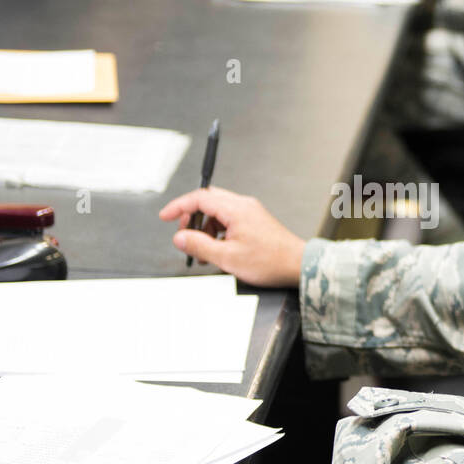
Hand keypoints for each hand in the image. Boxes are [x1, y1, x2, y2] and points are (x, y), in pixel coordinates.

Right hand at [158, 187, 304, 287]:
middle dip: (192, 218)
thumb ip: (199, 246)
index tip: (165, 216)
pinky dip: (218, 232)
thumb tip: (180, 238)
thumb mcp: (227, 257)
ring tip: (203, 251)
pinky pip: (229, 220)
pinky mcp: (255, 221)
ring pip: (218, 212)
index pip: (199, 198)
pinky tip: (218, 250)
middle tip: (184, 236)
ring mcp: (250, 212)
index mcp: (236, 209)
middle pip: (208, 201)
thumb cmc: (270, 261)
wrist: (298, 265)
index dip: (179, 206)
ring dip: (205, 228)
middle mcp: (243, 205)